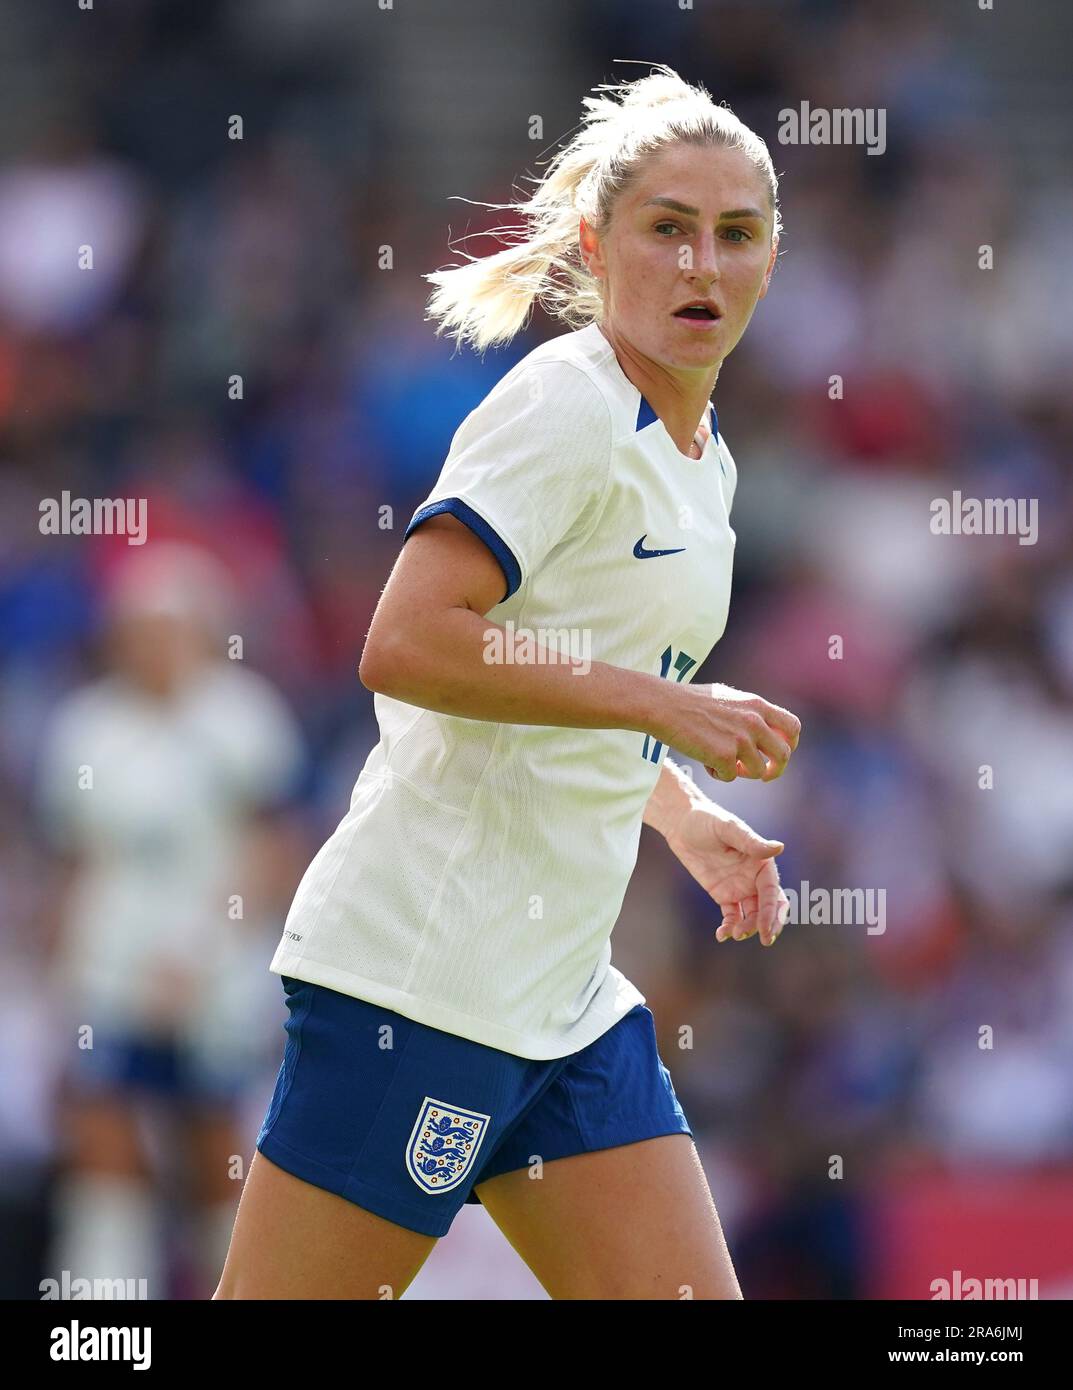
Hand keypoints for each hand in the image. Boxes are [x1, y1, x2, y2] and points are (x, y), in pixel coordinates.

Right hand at [652, 682, 800, 781]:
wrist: (663, 705)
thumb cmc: (689, 700)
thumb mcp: (728, 697)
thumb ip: (749, 712)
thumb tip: (763, 726)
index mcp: (757, 706)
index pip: (792, 727)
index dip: (789, 744)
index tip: (777, 752)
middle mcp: (754, 722)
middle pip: (783, 755)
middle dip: (775, 769)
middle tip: (763, 774)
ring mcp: (740, 740)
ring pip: (757, 771)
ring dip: (741, 772)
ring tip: (721, 763)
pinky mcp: (724, 756)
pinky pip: (730, 777)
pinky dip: (718, 774)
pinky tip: (704, 761)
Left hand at [665, 799, 790, 946]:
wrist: (682, 823)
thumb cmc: (707, 820)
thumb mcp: (728, 828)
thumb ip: (751, 841)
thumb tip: (779, 847)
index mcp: (762, 863)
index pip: (772, 892)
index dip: (772, 912)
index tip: (766, 930)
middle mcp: (755, 878)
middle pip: (769, 907)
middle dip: (769, 924)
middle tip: (764, 939)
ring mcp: (740, 888)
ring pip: (751, 915)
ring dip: (747, 928)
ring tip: (733, 934)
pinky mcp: (724, 895)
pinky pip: (732, 916)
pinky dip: (729, 927)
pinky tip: (722, 934)